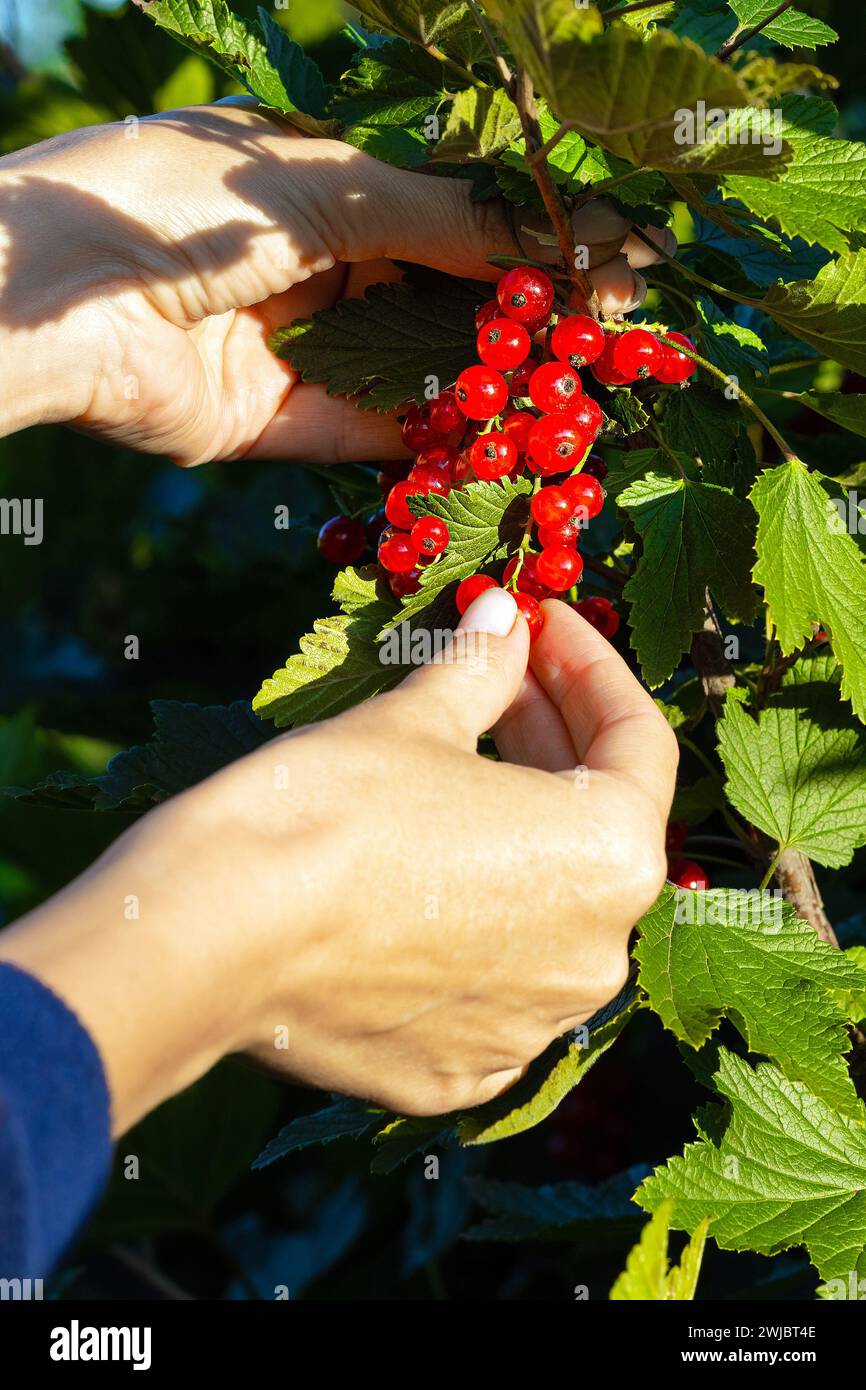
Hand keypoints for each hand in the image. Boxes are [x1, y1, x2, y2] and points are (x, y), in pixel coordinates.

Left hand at [0, 102, 673, 461]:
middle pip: (439, 301)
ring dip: (485, 386)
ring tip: (569, 399)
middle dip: (520, 323)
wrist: (54, 297)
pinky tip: (496, 442)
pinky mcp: (272, 426)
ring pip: (412, 372)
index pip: (450, 219)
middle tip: (606, 342)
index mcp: (318, 190)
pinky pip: (367, 436)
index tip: (612, 267)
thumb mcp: (325, 188)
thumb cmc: (180, 202)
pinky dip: (428, 441)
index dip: (529, 245)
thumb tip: (552, 238)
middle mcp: (313, 270)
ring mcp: (294, 350)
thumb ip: (442, 220)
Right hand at [0, 595, 676, 1130]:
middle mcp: (595, 957)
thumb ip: (483, 668)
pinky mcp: (458, 1073)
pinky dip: (472, 921)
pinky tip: (420, 869)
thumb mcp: (417, 719)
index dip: (591, 667)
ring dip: (514, 835)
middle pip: (595, 827)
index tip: (543, 625)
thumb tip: (501, 618)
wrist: (213, 934)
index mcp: (612, 859)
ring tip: (451, 770)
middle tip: (496, 676)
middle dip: (549, 739)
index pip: (640, 742)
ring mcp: (529, 1028)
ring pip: (547, 910)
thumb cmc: (331, 808)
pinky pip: (489, 981)